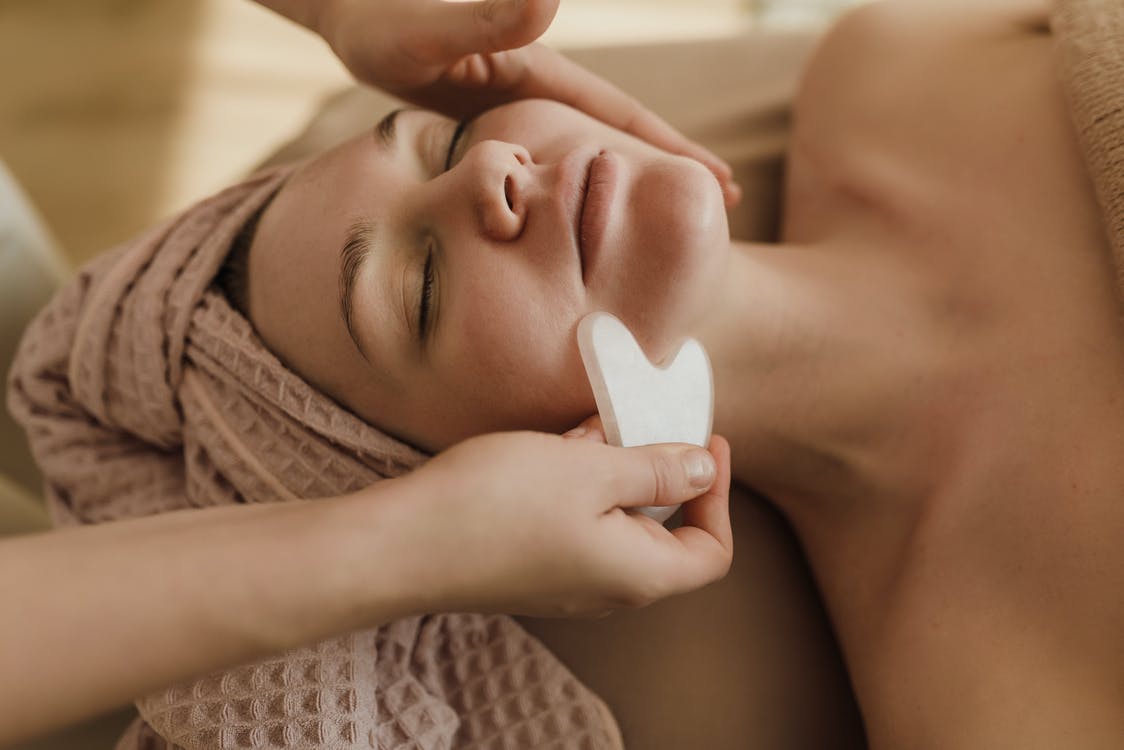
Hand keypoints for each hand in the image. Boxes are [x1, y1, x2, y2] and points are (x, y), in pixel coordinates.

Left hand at [313, 0, 740, 205]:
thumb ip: (487, 17)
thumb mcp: (432, 29)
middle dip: (671, 164)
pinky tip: (590, 197)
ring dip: (633, 172)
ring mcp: (520, 102)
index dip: (672, 149)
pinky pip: (554, 153)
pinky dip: (584, 175)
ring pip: (591, 146)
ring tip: (667, 206)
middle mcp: (540, 86)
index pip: (623, 117)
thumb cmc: (383, 23)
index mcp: (540, 73)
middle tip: (724, 203)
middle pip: (621, 133)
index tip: (718, 181)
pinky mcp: (496, 115)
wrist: (351, 10)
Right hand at [387, 424, 732, 618]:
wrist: (401, 545)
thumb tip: (702, 470)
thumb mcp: (592, 471)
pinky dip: (581, 485)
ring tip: (596, 426)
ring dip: (617, 473)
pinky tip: (555, 448)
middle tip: (648, 422)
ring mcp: (565, 581)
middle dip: (664, 475)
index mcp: (638, 575)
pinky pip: (577, 525)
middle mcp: (607, 589)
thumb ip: (656, 472)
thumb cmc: (498, 505)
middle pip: (666, 536)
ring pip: (617, 524)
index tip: (706, 441)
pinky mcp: (529, 566)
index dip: (719, 495)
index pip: (712, 549)